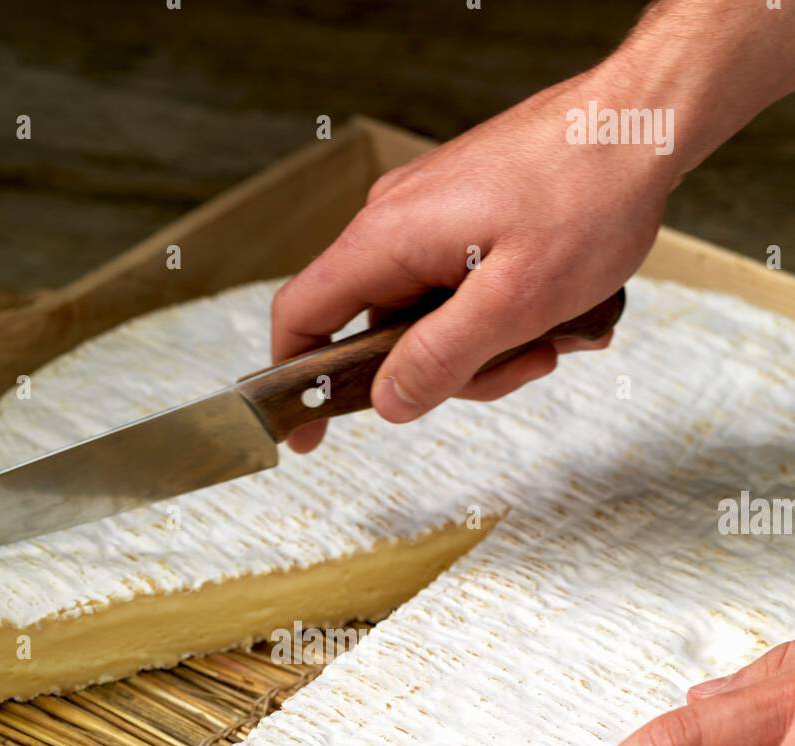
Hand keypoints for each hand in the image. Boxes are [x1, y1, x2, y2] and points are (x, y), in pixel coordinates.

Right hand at [272, 65, 673, 451]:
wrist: (642, 120)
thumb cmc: (589, 192)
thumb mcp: (515, 300)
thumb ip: (441, 358)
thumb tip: (387, 401)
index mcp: (388, 237)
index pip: (303, 315)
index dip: (296, 383)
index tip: (304, 433)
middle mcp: (396, 222)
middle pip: (380, 332)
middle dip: (444, 370)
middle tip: (517, 364)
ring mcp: (430, 218)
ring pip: (429, 319)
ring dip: (487, 346)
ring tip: (550, 331)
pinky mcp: (463, 217)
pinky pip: (459, 290)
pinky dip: (499, 315)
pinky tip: (550, 309)